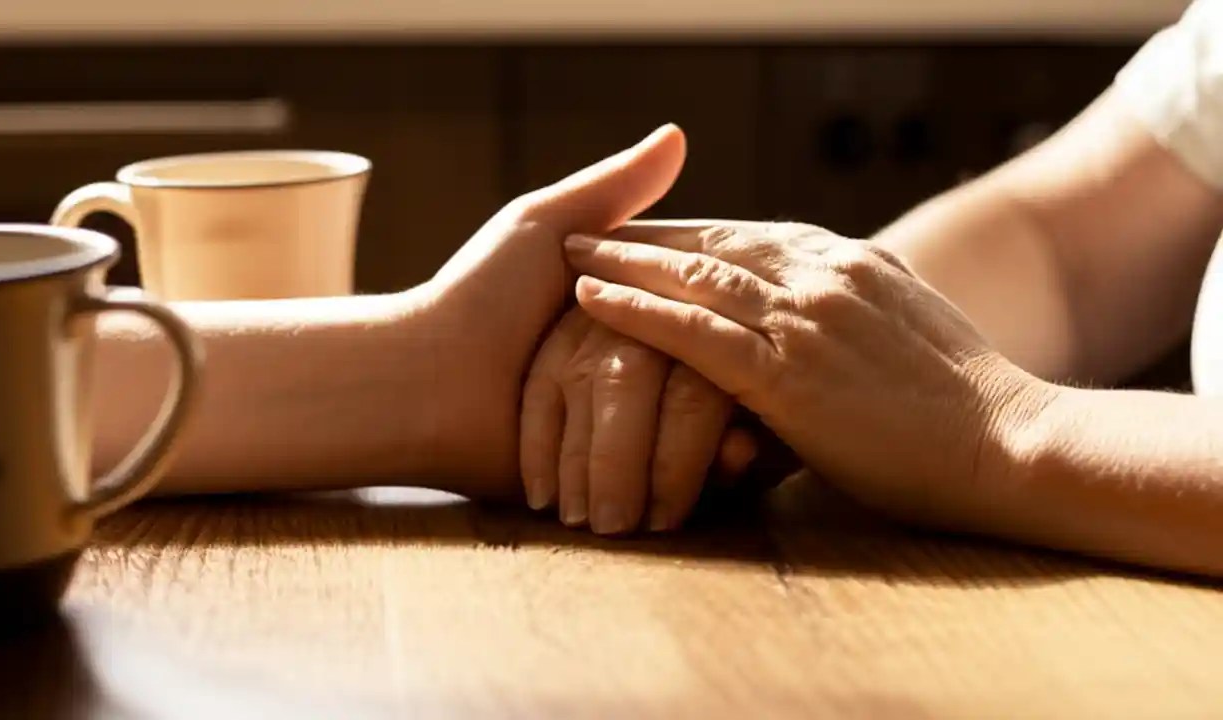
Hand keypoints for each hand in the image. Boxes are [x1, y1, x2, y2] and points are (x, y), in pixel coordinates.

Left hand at [412, 126, 688, 489]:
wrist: (423, 384)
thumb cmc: (478, 299)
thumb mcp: (540, 229)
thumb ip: (610, 190)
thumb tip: (678, 135)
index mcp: (631, 306)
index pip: (697, 326)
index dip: (709, 349)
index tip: (718, 360)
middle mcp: (638, 357)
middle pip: (692, 396)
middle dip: (668, 446)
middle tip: (650, 459)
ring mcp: (627, 415)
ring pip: (683, 441)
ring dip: (664, 480)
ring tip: (634, 516)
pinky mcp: (607, 467)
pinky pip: (665, 480)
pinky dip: (673, 489)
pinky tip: (666, 507)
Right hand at [519, 307, 758, 533]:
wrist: (701, 332)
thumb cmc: (757, 404)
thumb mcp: (772, 419)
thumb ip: (756, 435)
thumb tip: (737, 450)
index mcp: (721, 335)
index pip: (691, 396)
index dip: (673, 463)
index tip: (661, 522)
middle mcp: (660, 310)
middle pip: (627, 378)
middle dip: (615, 458)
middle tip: (611, 526)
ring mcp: (606, 316)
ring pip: (578, 377)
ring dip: (573, 457)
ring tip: (575, 518)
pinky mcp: (563, 328)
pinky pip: (539, 379)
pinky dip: (537, 439)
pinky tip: (540, 494)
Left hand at [563, 221, 1050, 526]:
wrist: (1012, 446)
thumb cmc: (962, 413)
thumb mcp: (905, 337)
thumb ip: (849, 321)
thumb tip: (806, 333)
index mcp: (850, 262)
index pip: (747, 235)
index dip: (684, 232)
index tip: (637, 231)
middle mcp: (822, 273)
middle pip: (711, 242)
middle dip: (641, 236)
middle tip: (582, 229)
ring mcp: (805, 318)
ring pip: (694, 275)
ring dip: (622, 260)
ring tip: (566, 254)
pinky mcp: (789, 372)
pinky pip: (695, 331)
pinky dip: (638, 309)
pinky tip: (592, 301)